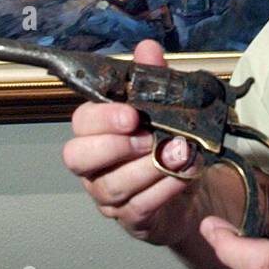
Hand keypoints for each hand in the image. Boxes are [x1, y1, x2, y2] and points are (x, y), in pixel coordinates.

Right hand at [63, 39, 201, 245]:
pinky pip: (139, 208)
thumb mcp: (164, 105)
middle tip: (146, 138)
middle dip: (113, 146)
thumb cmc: (167, 140)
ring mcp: (109, 196)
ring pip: (112, 186)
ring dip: (146, 169)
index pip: (81, 123)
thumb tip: (147, 48)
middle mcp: (94, 166)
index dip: (103, 119)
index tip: (131, 114)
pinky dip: (163, 190)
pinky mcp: (131, 219)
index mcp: (96, 132)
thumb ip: (153, 77)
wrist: (191, 181)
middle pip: (78, 158)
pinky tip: (183, 176)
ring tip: (177, 154)